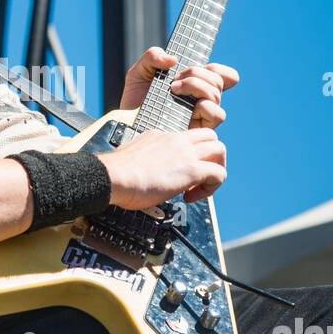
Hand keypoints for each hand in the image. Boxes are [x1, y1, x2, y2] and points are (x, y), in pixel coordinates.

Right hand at [97, 127, 226, 206]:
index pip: (186, 138)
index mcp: (161, 136)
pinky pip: (218, 173)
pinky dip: (212, 187)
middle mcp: (176, 140)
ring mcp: (186, 153)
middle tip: (199, 176)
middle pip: (210, 136)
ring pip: (220, 149)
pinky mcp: (192, 170)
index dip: (188, 155)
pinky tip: (192, 197)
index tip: (177, 172)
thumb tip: (141, 170)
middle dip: (210, 156)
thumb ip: (144, 159)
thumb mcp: (132, 157)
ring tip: (201, 186)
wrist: (112, 177)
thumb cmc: (116, 173)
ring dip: (216, 168)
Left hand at [118, 47, 238, 129]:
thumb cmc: (136, 98)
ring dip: (197, 86)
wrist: (127, 122)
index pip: (221, 74)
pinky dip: (204, 106)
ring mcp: (201, 114)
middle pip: (217, 80)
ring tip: (173, 90)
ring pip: (216, 95)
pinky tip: (184, 106)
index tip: (200, 64)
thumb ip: (153, 56)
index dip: (218, 68)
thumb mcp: (140, 70)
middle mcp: (201, 99)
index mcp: (194, 84)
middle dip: (195, 72)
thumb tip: (173, 60)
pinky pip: (216, 114)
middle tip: (173, 80)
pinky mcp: (199, 129)